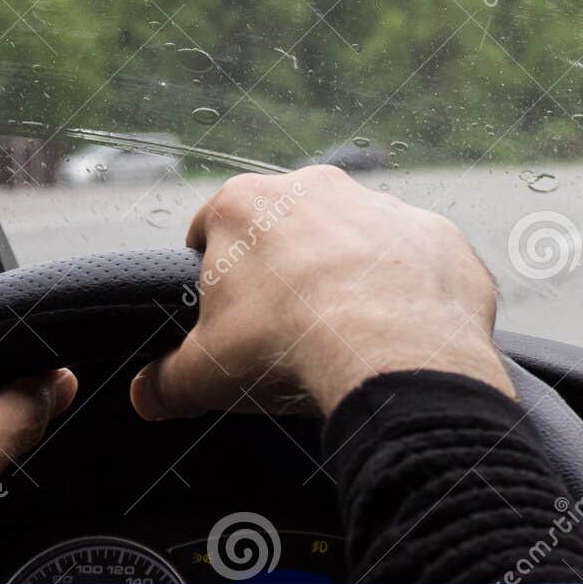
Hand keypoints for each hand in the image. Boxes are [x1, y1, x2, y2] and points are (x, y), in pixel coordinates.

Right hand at [130, 165, 512, 421]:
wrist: (395, 350)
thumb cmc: (285, 347)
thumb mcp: (204, 375)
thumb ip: (167, 382)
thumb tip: (145, 396)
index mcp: (246, 204)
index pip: (210, 229)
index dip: (210, 273)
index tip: (223, 312)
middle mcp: (318, 187)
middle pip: (288, 231)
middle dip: (284, 273)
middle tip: (285, 329)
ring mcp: (386, 206)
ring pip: (357, 242)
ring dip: (350, 278)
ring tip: (349, 335)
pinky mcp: (438, 237)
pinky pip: (416, 265)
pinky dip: (408, 295)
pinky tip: (401, 335)